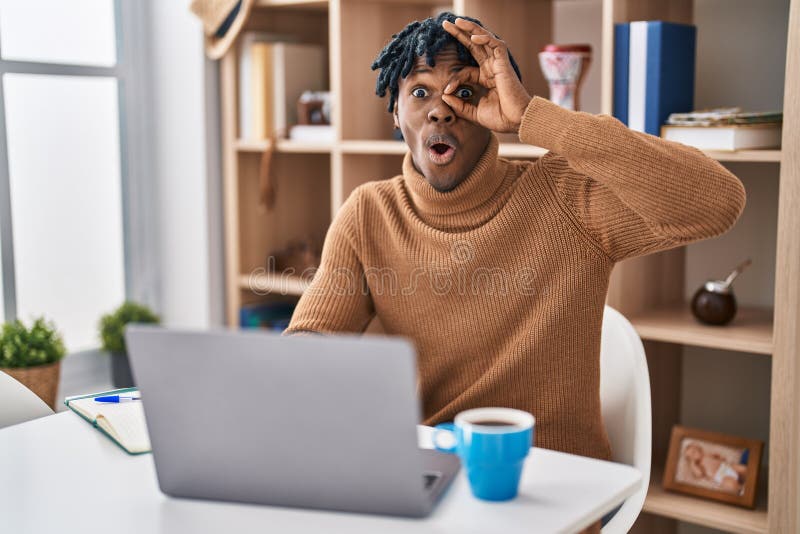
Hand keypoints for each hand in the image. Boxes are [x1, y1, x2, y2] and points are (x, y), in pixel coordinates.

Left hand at [442, 18, 531, 132]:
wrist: (515, 121)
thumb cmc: (499, 118)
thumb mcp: (473, 112)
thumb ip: (458, 105)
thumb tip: (444, 95)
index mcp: (485, 79)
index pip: (465, 71)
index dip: (454, 79)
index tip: (447, 91)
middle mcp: (491, 68)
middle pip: (474, 45)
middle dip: (460, 34)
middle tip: (445, 24)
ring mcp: (498, 64)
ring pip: (484, 39)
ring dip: (471, 29)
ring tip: (456, 21)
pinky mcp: (504, 64)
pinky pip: (496, 44)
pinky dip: (485, 38)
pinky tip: (473, 37)